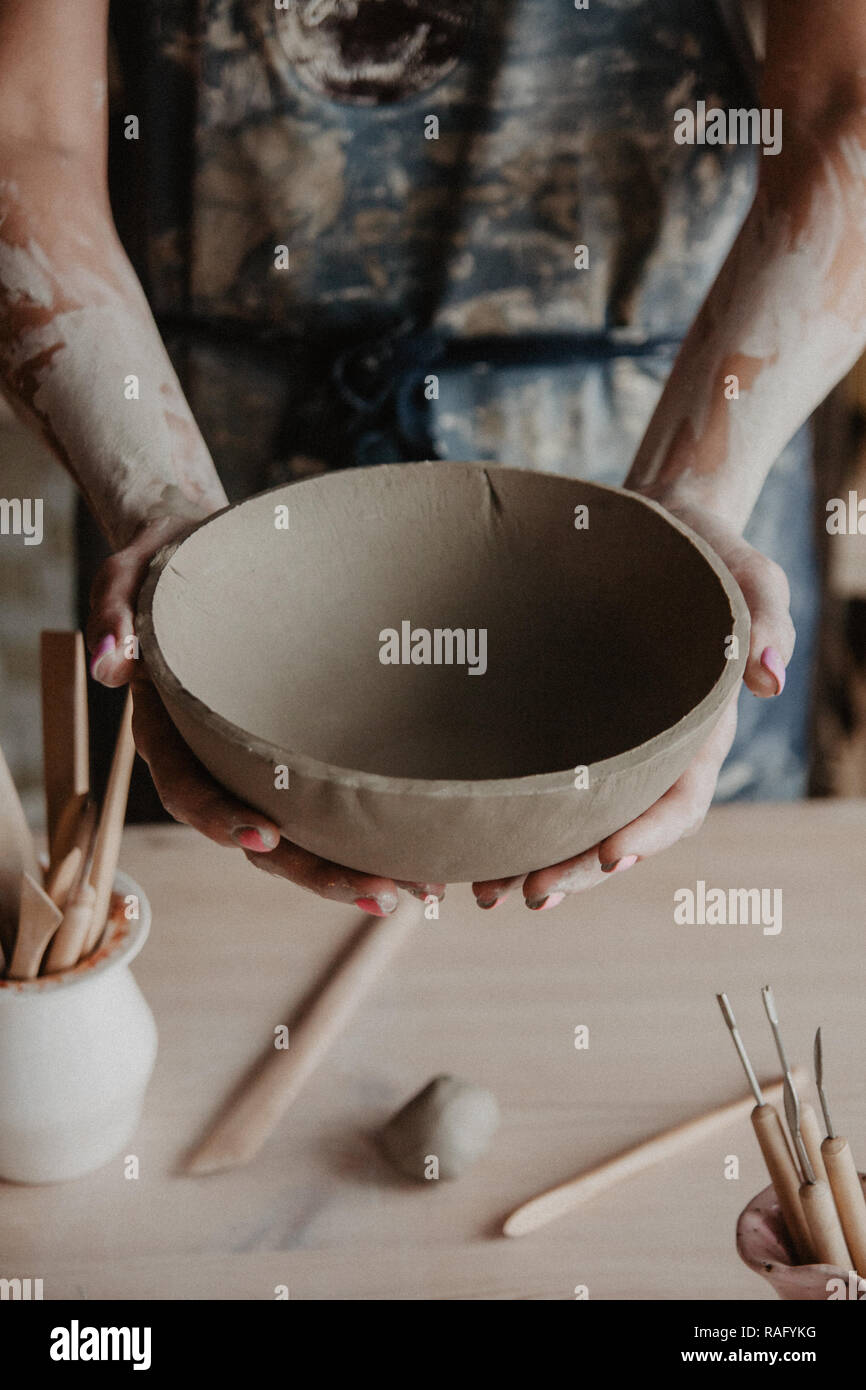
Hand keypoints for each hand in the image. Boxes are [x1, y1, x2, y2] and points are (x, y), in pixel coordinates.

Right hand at [87, 516, 441, 912]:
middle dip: (315, 870)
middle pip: (257, 837)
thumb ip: (114, 616)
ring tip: (412, 891)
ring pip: (298, 837)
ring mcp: (256, 765)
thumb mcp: (129, 578)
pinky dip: (366, 833)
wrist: (207, 557)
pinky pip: (325, 807)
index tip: (267, 835)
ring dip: (349, 870)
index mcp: (170, 732)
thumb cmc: (171, 567)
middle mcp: (215, 762)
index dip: (222, 818)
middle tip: (379, 892)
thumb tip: (110, 668)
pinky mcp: (297, 755)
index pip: (190, 789)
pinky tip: (418, 853)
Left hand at [472, 497, 794, 910]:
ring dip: (535, 862)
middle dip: (579, 870)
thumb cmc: (704, 556)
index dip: (650, 834)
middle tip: (533, 894)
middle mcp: (649, 754)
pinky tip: (469, 842)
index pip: (680, 801)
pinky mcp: (560, 731)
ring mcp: (603, 747)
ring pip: (572, 824)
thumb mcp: (746, 576)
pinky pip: (538, 788)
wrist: (648, 534)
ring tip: (487, 892)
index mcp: (698, 733)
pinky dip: (509, 821)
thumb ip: (765, 618)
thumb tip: (771, 677)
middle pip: (619, 832)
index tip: (611, 856)